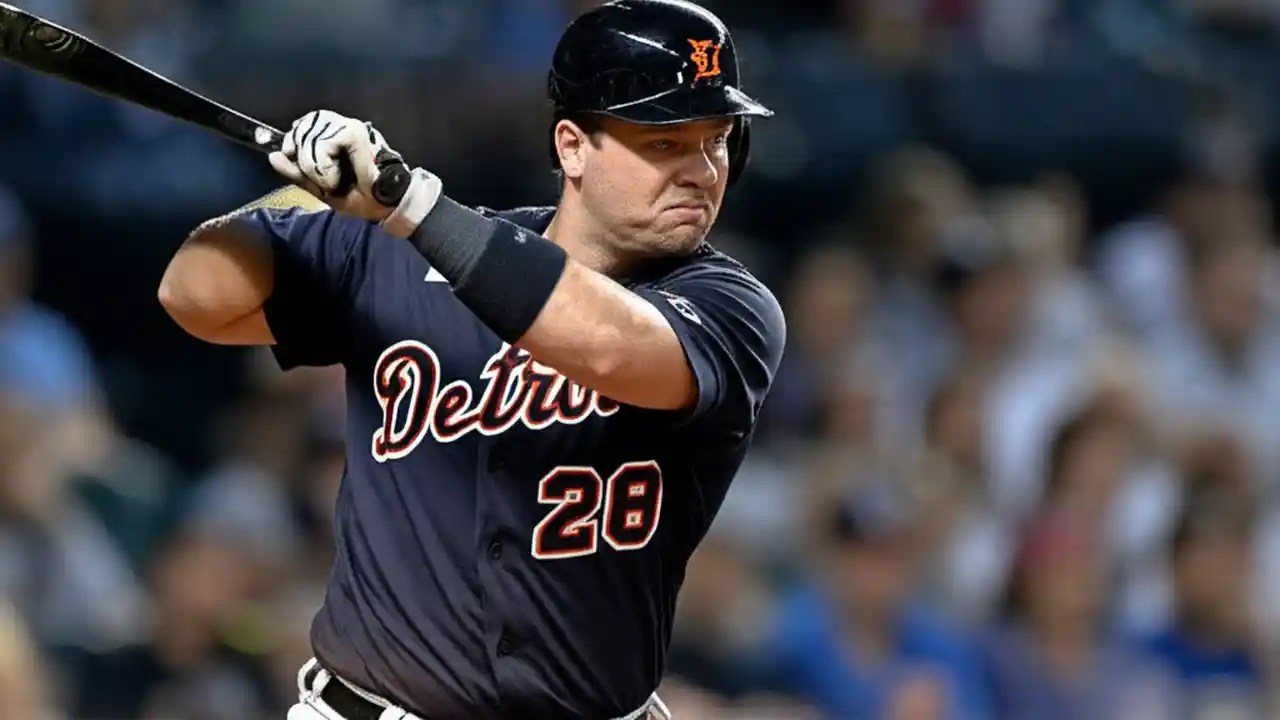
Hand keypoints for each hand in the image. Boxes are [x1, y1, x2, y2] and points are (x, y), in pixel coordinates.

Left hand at [268, 110, 441, 235]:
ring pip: (311, 135)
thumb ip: (297, 173)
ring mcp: (349, 127)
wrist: (386, 205)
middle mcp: (341, 126)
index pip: (304, 124)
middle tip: (319, 178)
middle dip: (302, 156)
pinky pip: (324, 144)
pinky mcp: (355, 133)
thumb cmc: (361, 197)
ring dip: (313, 164)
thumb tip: (273, 156)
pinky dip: (323, 165)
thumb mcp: (321, 188)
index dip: (293, 139)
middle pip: (304, 126)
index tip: (291, 156)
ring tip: (329, 179)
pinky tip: (335, 177)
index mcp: (334, 135)